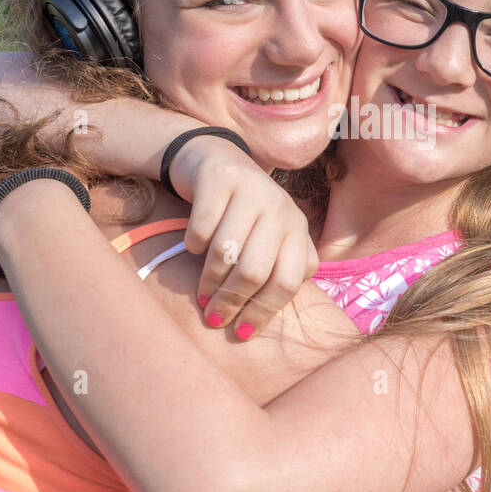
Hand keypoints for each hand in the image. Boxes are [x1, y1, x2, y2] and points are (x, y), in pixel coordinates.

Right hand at [168, 135, 318, 339]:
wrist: (216, 159)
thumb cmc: (245, 212)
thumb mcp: (273, 236)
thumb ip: (284, 267)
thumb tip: (268, 312)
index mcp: (297, 228)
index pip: (288, 282)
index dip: (264, 312)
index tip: (242, 333)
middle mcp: (280, 208)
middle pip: (254, 272)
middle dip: (231, 302)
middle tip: (214, 316)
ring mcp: (251, 190)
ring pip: (226, 253)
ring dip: (209, 281)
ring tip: (202, 292)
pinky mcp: (219, 179)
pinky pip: (200, 229)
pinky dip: (193, 245)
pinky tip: (193, 247)